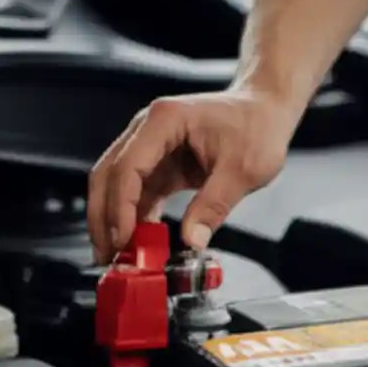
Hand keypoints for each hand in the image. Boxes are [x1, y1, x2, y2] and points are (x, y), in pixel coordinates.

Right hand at [87, 89, 298, 263]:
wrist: (264, 109)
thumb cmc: (257, 127)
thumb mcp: (244, 170)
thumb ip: (214, 204)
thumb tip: (192, 241)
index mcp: (165, 121)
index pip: (127, 167)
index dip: (120, 207)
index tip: (122, 240)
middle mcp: (148, 129)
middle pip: (109, 174)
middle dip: (103, 217)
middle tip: (106, 256)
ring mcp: (151, 145)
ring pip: (116, 185)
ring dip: (113, 220)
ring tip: (117, 256)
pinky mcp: (159, 162)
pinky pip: (137, 192)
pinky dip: (134, 217)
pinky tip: (138, 242)